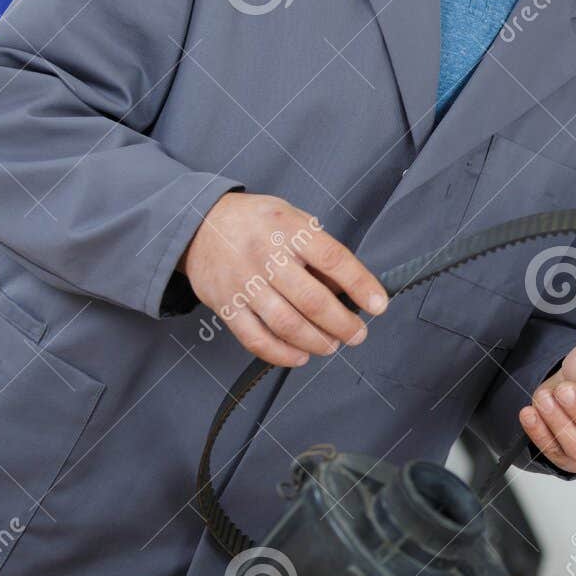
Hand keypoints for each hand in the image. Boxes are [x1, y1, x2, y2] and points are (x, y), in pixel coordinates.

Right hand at [179, 191, 387, 366]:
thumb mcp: (293, 219)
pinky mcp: (225, 305)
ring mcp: (243, 283)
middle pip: (312, 300)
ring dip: (316, 342)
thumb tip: (349, 287)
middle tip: (357, 334)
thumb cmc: (256, 222)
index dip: (360, 284)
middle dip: (342, 323)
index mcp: (289, 229)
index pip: (333, 259)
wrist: (197, 223)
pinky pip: (255, 338)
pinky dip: (281, 354)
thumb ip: (319, 249)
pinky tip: (300, 356)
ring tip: (331, 345)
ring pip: (286, 324)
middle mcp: (266, 256)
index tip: (378, 305)